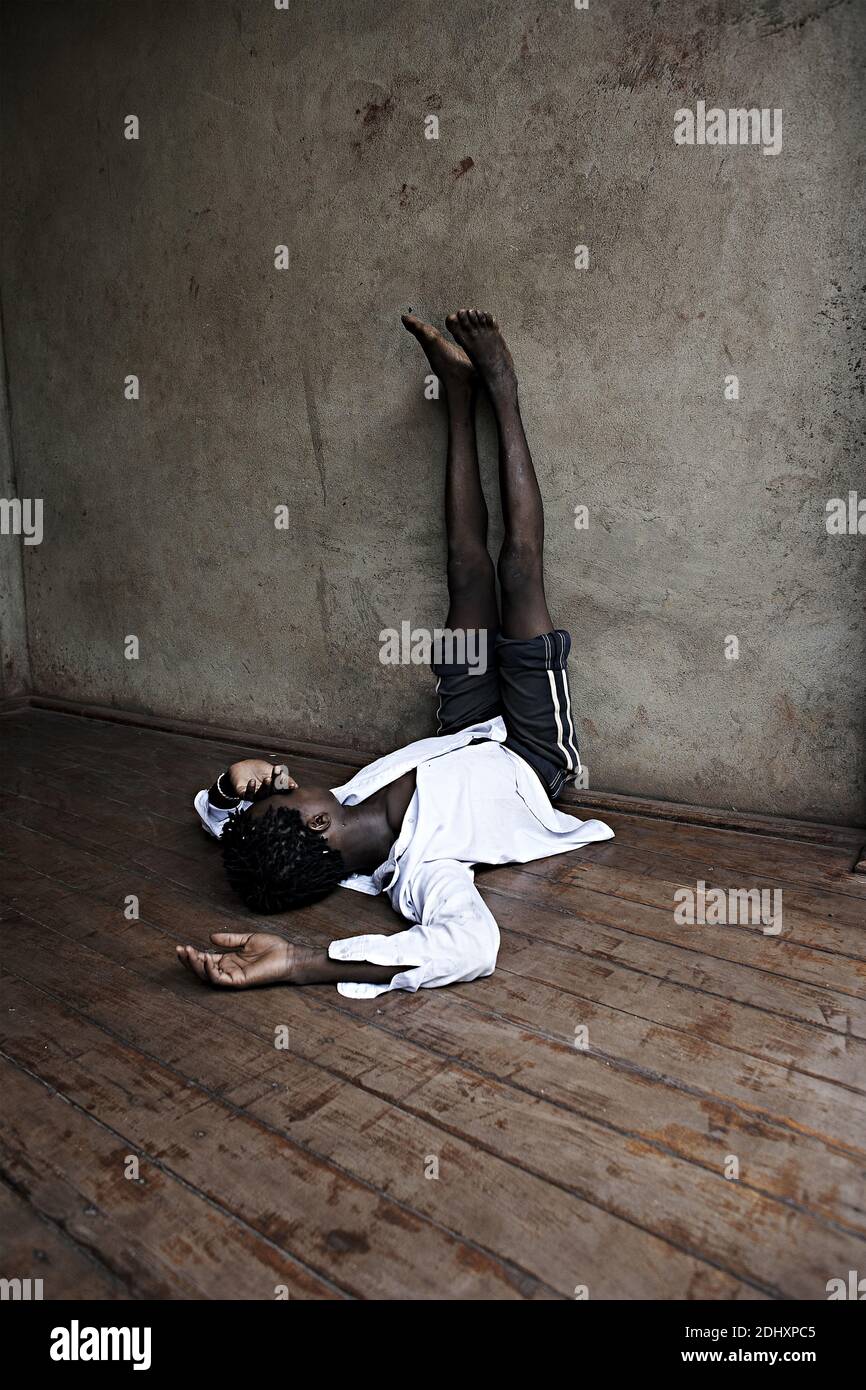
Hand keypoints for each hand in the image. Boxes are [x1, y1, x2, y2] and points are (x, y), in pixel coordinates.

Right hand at [176, 931, 293, 987]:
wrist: (288, 955)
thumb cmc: (272, 948)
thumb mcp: (247, 939)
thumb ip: (230, 939)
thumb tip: (210, 937)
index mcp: (230, 960)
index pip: (206, 959)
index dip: (193, 954)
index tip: (181, 946)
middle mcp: (229, 970)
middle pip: (202, 968)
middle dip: (189, 960)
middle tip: (179, 949)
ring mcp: (233, 977)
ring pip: (207, 975)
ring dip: (195, 965)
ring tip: (187, 952)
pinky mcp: (239, 982)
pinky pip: (220, 979)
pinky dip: (210, 971)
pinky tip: (206, 959)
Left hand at [227, 759, 296, 799]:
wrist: (242, 766)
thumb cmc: (259, 770)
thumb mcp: (272, 771)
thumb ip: (283, 778)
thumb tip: (295, 786)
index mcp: (271, 791)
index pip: (280, 790)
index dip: (285, 788)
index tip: (291, 785)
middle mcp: (263, 795)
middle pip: (270, 793)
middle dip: (275, 786)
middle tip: (278, 778)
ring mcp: (253, 795)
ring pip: (259, 795)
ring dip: (264, 788)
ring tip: (267, 779)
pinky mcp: (242, 793)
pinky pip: (246, 794)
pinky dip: (250, 788)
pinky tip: (252, 781)